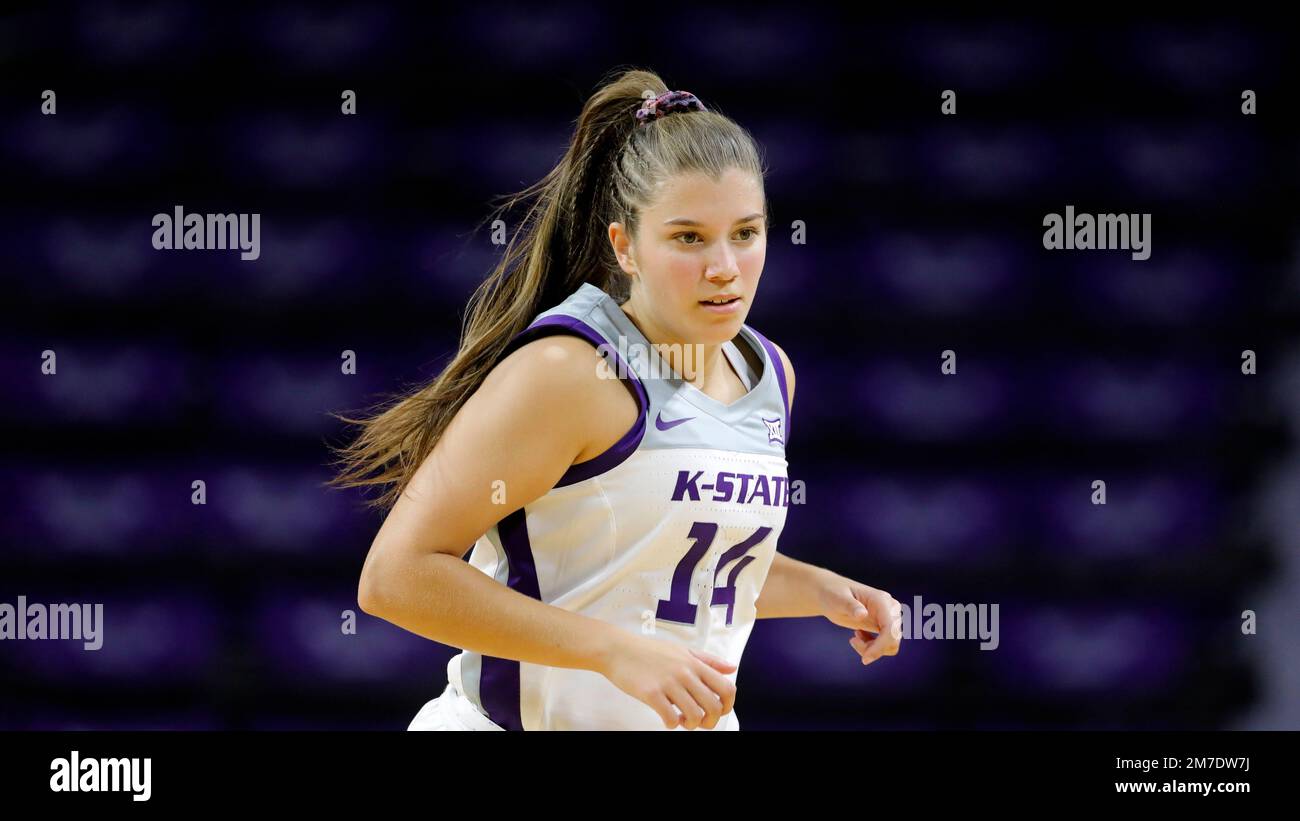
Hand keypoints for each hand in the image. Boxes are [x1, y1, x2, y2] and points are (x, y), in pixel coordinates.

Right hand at [597, 632, 737, 729]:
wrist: (617, 649)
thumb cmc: (649, 650)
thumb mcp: (682, 650)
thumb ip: (708, 660)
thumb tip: (732, 668)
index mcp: (695, 663)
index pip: (726, 688)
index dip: (728, 705)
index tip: (718, 711)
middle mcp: (685, 672)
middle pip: (713, 707)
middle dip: (710, 722)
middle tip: (699, 722)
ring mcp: (668, 683)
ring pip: (694, 716)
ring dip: (690, 725)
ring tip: (680, 719)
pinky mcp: (651, 693)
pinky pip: (670, 718)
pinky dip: (671, 724)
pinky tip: (666, 718)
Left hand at [817, 575, 902, 665]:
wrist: (832, 593)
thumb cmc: (833, 594)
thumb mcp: (837, 599)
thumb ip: (850, 605)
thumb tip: (862, 614)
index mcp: (881, 600)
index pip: (890, 627)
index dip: (881, 646)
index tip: (865, 659)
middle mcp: (890, 608)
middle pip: (893, 638)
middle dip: (874, 648)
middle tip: (853, 642)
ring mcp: (890, 616)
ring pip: (891, 643)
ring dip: (873, 648)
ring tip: (854, 639)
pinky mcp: (885, 624)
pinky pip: (887, 643)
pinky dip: (873, 646)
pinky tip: (859, 635)